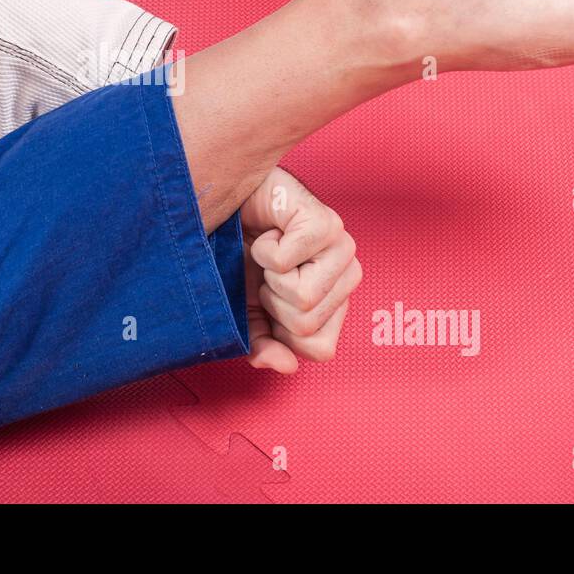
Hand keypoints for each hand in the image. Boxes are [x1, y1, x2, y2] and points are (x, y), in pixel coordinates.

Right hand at [239, 167, 361, 372]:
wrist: (226, 207)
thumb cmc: (239, 256)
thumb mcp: (243, 312)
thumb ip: (262, 345)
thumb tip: (287, 367)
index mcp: (336, 300)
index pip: (321, 349)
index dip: (281, 331)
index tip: (269, 299)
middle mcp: (346, 274)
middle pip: (306, 326)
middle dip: (270, 302)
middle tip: (265, 271)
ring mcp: (340, 246)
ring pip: (302, 298)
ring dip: (267, 275)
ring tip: (268, 251)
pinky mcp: (324, 221)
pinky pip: (287, 262)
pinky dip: (263, 250)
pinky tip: (269, 232)